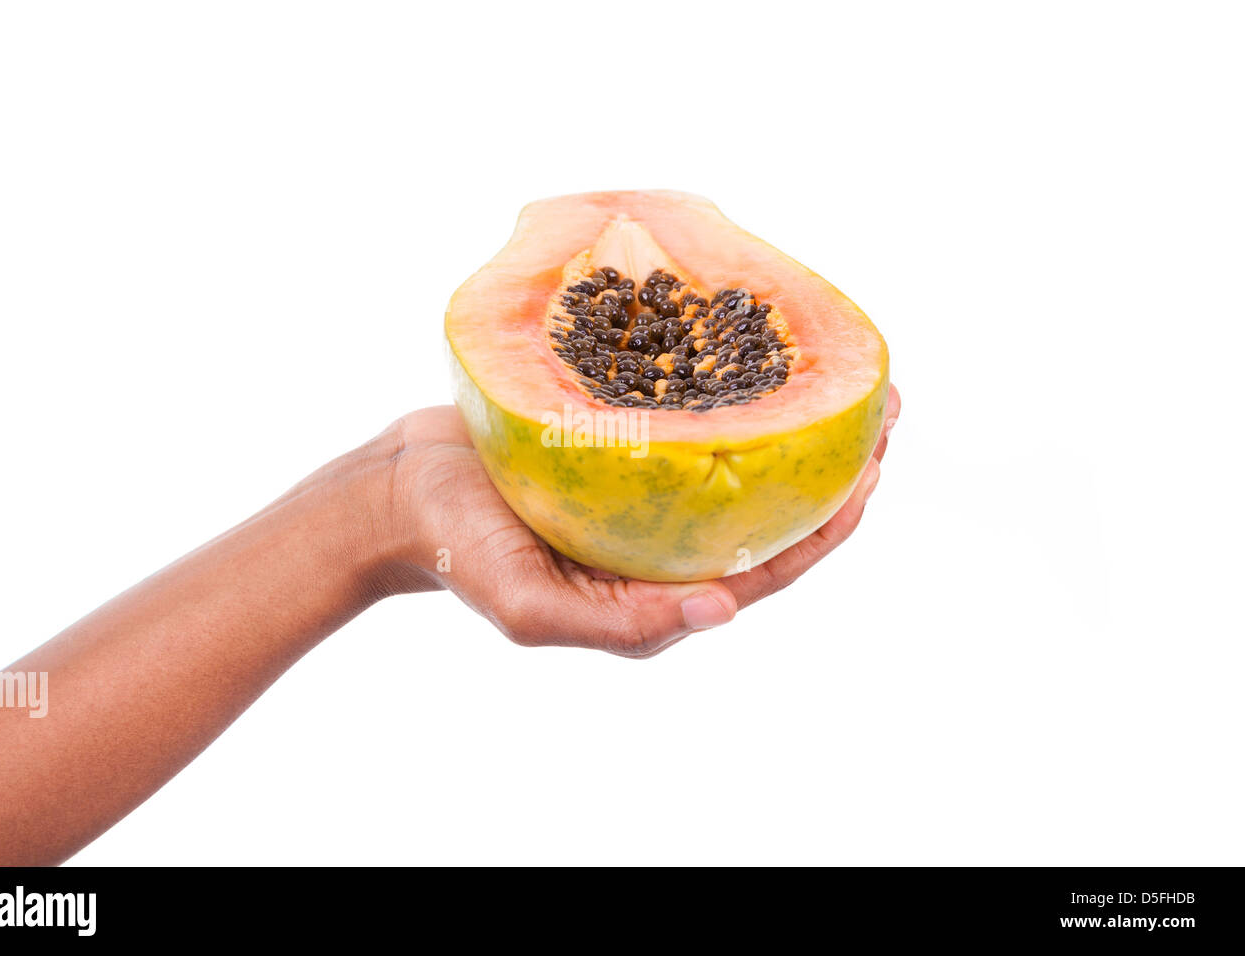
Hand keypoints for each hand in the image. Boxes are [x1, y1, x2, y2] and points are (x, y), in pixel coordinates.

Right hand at [382, 385, 900, 657]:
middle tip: (887, 403)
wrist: (402, 492)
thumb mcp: (531, 609)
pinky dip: (732, 392)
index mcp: (658, 587)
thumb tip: (720, 611)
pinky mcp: (621, 449)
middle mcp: (663, 540)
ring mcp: (644, 493)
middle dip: (834, 462)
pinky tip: (755, 354)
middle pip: (768, 507)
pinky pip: (690, 421)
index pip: (768, 566)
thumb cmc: (460, 553)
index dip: (830, 523)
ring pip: (737, 459)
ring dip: (793, 419)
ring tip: (842, 370)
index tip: (875, 469)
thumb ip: (622, 625)